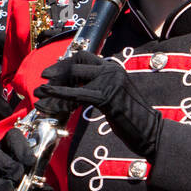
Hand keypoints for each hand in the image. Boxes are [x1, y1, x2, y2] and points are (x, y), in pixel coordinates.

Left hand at [36, 49, 161, 158]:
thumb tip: (76, 88)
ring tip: (40, 93)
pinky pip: (77, 94)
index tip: (52, 73)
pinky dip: (59, 95)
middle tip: (43, 82)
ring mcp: (110, 82)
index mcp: (113, 68)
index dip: (65, 63)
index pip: (84, 57)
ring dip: (54, 86)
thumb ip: (98, 88)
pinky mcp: (106, 97)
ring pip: (74, 76)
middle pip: (77, 63)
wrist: (150, 132)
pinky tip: (48, 97)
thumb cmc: (132, 120)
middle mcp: (112, 70)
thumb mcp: (114, 98)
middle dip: (57, 72)